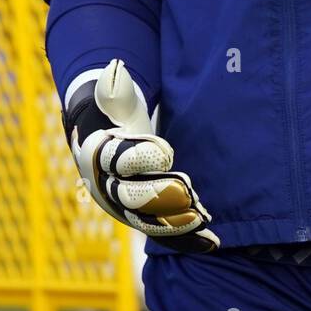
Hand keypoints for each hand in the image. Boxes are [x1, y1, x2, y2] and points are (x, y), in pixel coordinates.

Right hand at [66, 58, 219, 251]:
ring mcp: (125, 208)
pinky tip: (211, 242)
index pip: (117, 161)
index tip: (167, 152)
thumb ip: (115, 86)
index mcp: (98, 156)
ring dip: (175, 222)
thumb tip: (114, 68)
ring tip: (201, 218)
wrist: (107, 135)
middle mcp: (108, 188)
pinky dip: (186, 239)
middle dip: (160, 197)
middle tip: (188, 194)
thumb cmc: (114, 111)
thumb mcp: (113, 95)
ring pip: (148, 221)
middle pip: (131, 198)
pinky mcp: (144, 218)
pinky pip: (164, 232)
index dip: (141, 157)